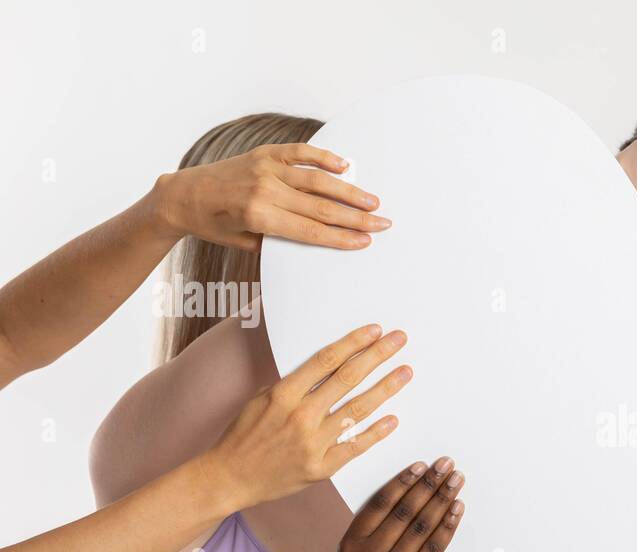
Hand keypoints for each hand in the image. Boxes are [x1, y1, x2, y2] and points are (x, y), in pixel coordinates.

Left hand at [148, 143, 390, 250]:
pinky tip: (345, 166)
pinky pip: (300, 152)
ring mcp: (265, 167)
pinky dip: (324, 158)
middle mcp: (264, 189)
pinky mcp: (263, 153)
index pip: (311, 230)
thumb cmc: (214, 225)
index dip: (342, 237)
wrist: (183, 195)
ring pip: (317, 180)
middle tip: (382, 223)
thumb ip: (280, 239)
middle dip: (356, 217)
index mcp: (258, 215)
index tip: (366, 241)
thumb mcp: (246, 243)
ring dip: (349, 191)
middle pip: (321, 206)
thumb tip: (319, 237)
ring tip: (372, 201)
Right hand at [199, 324, 409, 509]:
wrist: (229, 478)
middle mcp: (301, 416)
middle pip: (348, 378)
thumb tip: (326, 368)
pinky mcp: (321, 467)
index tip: (374, 331)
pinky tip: (393, 418)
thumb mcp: (261, 400)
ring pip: (358, 410)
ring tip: (405, 372)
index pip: (327, 360)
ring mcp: (313, 443)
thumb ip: (294, 386)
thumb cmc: (244, 436)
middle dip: (377, 356)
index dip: (353, 343)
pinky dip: (376, 432)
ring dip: (385, 389)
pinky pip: (355, 446)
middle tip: (399, 340)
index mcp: (284, 394)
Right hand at [337, 457, 464, 551]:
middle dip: (428, 484)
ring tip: (457, 483)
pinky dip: (447, 527)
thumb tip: (406, 492)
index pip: (379, 504)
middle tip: (447, 466)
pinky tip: (457, 511)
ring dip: (442, 500)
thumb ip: (371, 531)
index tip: (421, 466)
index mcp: (349, 545)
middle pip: (403, 511)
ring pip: (420, 527)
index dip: (402, 482)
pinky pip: (433, 549)